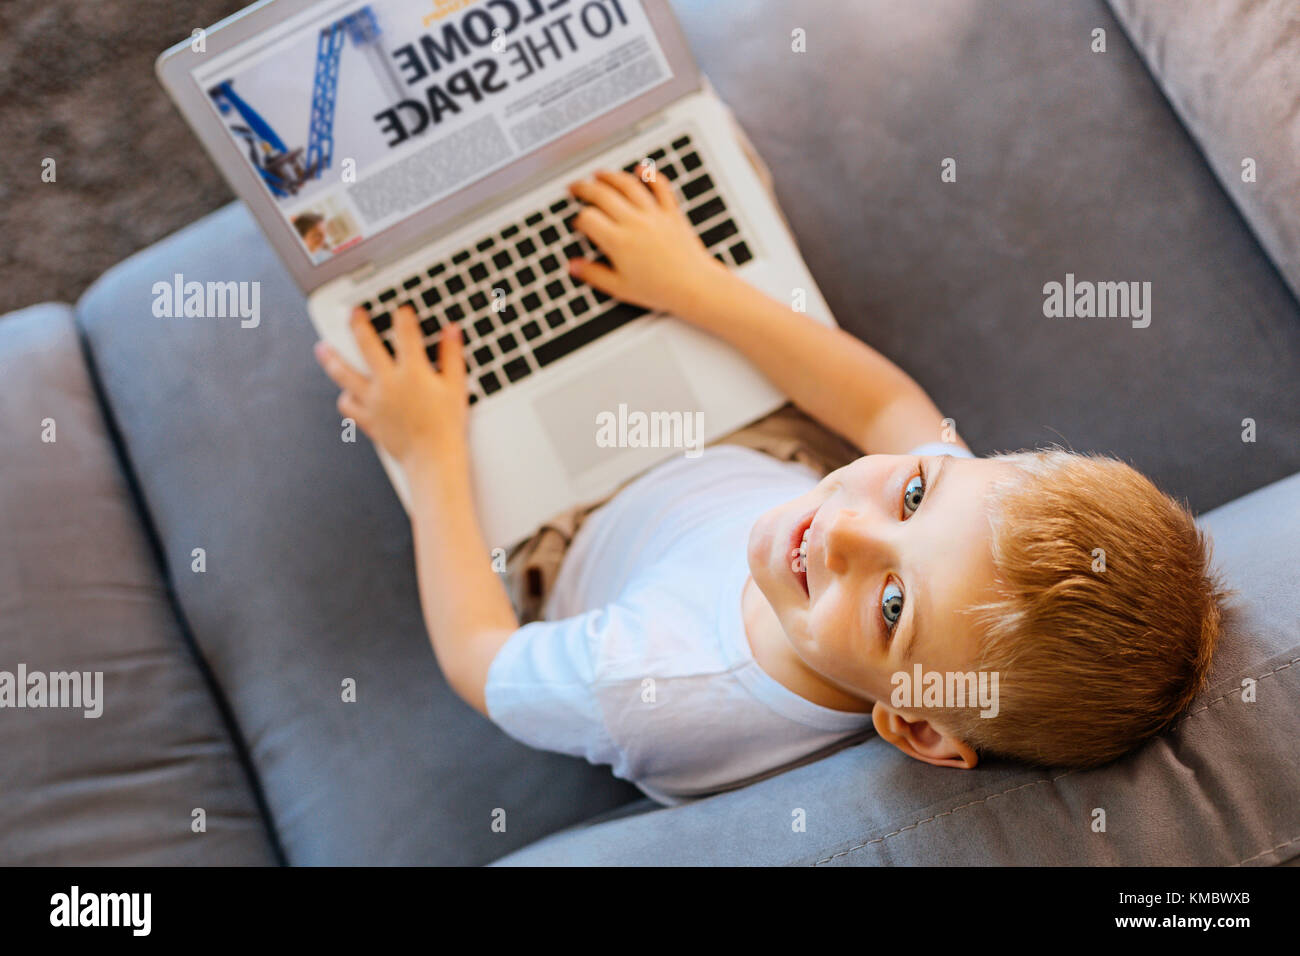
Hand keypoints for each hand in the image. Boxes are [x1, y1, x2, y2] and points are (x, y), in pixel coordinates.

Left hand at [314, 304, 468, 474]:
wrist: (433, 458)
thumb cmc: (446, 426)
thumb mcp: (455, 386)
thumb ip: (451, 355)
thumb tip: (451, 331)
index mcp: (412, 371)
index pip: (405, 333)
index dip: (402, 316)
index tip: (400, 310)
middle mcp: (388, 382)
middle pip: (367, 345)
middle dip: (359, 324)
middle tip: (354, 313)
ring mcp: (374, 401)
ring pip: (344, 374)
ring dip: (332, 358)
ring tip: (323, 348)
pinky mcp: (368, 420)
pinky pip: (348, 405)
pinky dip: (346, 397)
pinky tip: (347, 392)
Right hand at [567, 167, 728, 317]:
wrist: (695, 287)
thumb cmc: (661, 290)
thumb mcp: (620, 288)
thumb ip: (593, 275)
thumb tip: (573, 267)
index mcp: (618, 242)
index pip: (588, 218)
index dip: (578, 218)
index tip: (578, 223)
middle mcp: (634, 223)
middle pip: (602, 195)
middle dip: (584, 188)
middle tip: (575, 187)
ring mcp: (654, 215)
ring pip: (628, 185)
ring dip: (610, 176)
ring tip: (599, 174)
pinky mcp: (672, 213)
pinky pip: (661, 187)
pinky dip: (650, 175)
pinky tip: (640, 169)